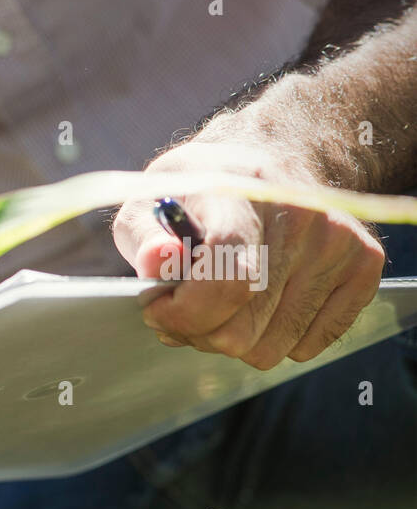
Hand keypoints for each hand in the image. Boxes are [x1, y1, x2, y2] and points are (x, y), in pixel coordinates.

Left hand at [112, 141, 385, 369]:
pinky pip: (308, 345)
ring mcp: (338, 243)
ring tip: (220, 303)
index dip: (181, 314)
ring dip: (234, 339)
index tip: (156, 307)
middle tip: (183, 307)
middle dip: (196, 332)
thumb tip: (156, 261)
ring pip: (270, 348)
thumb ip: (143, 237)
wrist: (270, 160)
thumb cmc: (200, 191)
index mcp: (241, 196)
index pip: (224, 281)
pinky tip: (261, 304)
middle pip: (240, 331)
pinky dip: (275, 338)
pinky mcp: (364, 265)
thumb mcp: (149, 200)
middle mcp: (301, 218)